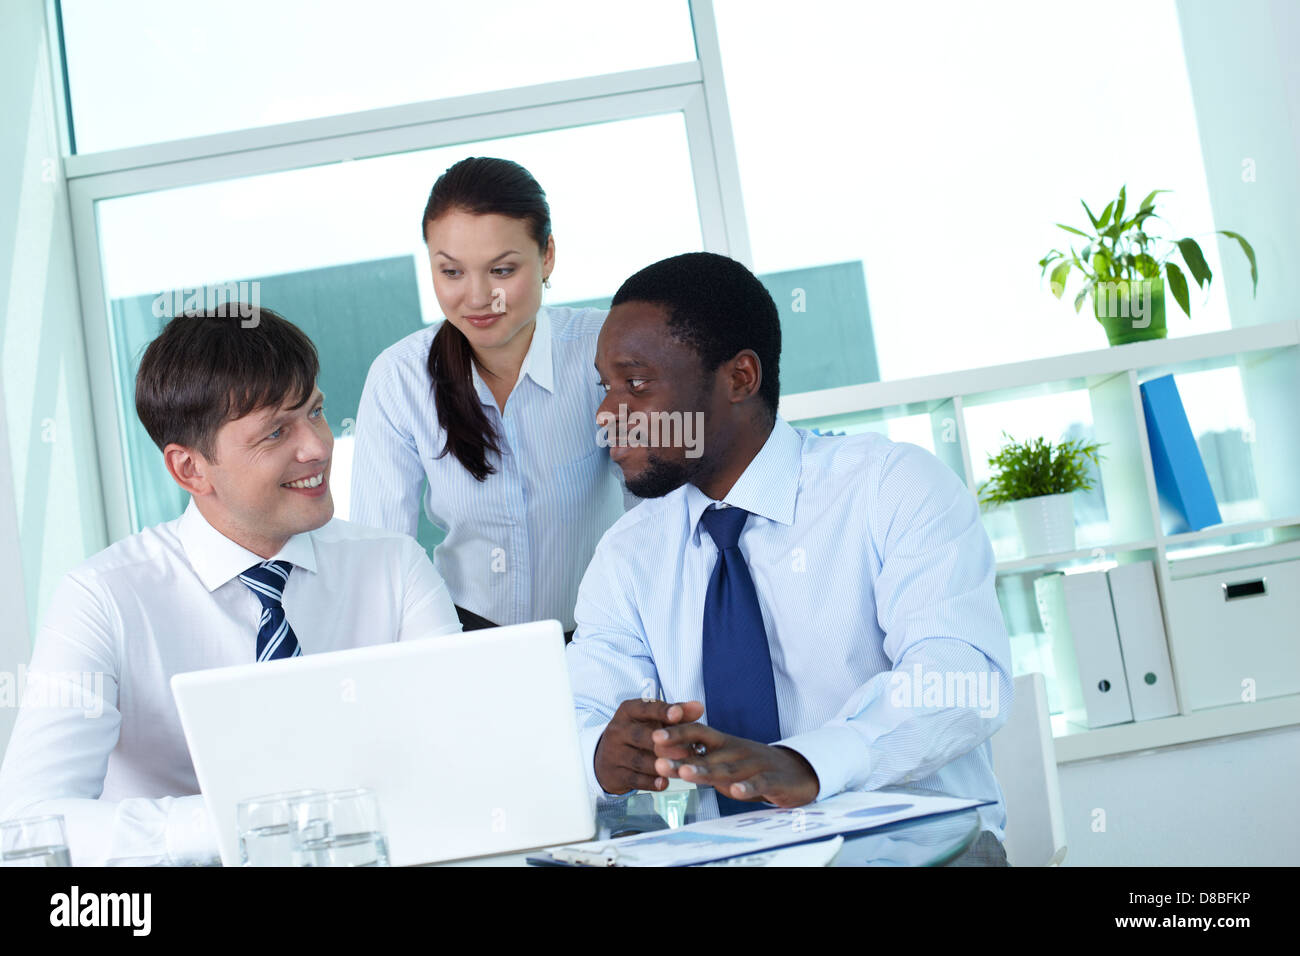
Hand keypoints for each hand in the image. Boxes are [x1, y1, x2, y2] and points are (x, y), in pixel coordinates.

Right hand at [594, 699, 704, 794]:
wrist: (608, 757)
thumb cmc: (639, 734)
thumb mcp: (654, 720)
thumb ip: (678, 714)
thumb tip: (699, 708)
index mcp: (628, 711)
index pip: (644, 708)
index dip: (662, 711)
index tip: (678, 714)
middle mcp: (618, 730)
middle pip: (640, 736)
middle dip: (665, 744)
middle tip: (687, 750)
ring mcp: (614, 753)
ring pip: (638, 760)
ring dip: (661, 765)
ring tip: (681, 768)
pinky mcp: (615, 775)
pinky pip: (634, 779)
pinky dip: (651, 782)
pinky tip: (665, 783)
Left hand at [651, 722, 820, 807]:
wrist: (798, 772)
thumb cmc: (753, 766)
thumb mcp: (724, 760)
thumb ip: (698, 759)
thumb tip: (662, 755)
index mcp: (723, 744)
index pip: (697, 732)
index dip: (677, 733)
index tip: (655, 736)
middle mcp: (736, 751)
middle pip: (706, 752)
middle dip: (682, 754)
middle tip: (659, 756)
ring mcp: (754, 764)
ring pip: (727, 768)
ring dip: (706, 770)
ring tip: (687, 773)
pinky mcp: (773, 780)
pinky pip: (759, 783)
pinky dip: (747, 787)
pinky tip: (736, 791)